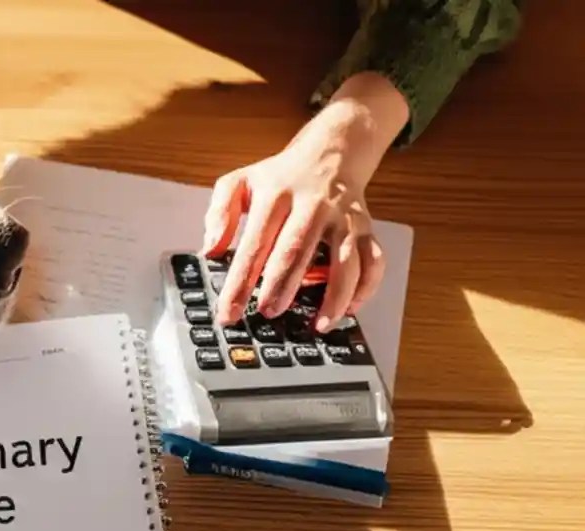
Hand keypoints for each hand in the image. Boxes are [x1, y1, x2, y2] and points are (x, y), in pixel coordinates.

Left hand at [202, 72, 408, 332]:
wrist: (331, 152)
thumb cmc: (281, 176)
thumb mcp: (239, 181)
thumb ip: (219, 212)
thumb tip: (211, 248)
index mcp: (276, 195)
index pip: (254, 244)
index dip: (240, 282)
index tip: (229, 311)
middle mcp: (313, 205)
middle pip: (298, 250)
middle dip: (282, 286)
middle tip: (268, 313)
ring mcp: (343, 218)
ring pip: (345, 260)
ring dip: (334, 296)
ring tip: (318, 324)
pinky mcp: (365, 228)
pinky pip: (373, 261)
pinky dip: (366, 288)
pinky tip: (349, 308)